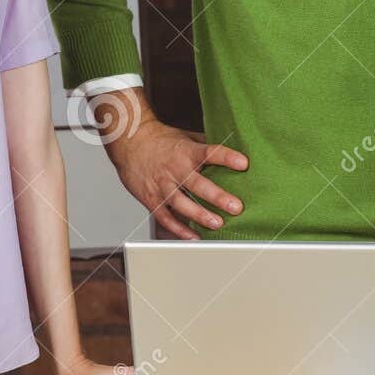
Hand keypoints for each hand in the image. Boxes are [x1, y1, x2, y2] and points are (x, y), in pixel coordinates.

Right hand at [104, 96, 247, 239]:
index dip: (226, 157)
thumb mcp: (186, 137)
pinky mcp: (151, 199)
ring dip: (199, 215)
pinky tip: (194, 237)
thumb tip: (234, 151)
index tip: (244, 163)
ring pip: (180, 203)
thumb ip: (207, 147)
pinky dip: (178, 229)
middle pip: (197, 183)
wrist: (130, 143)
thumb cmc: (162, 141)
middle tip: (236, 207)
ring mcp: (162, 185)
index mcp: (186, 151)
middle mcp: (174, 169)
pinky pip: (165, 217)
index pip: (210, 152)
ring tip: (217, 224)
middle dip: (217, 196)